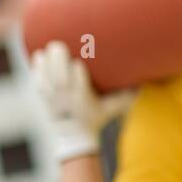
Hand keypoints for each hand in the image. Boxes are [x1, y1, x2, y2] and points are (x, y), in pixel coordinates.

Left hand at [30, 41, 134, 161]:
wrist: (74, 136)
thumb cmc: (97, 118)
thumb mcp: (114, 108)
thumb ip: (128, 96)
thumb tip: (145, 81)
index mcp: (82, 97)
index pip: (77, 81)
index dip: (76, 69)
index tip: (78, 62)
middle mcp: (65, 97)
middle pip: (59, 75)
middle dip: (58, 59)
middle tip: (60, 44)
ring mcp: (52, 97)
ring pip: (46, 76)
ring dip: (46, 61)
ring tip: (49, 47)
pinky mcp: (43, 96)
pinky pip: (37, 80)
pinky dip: (37, 67)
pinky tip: (39, 55)